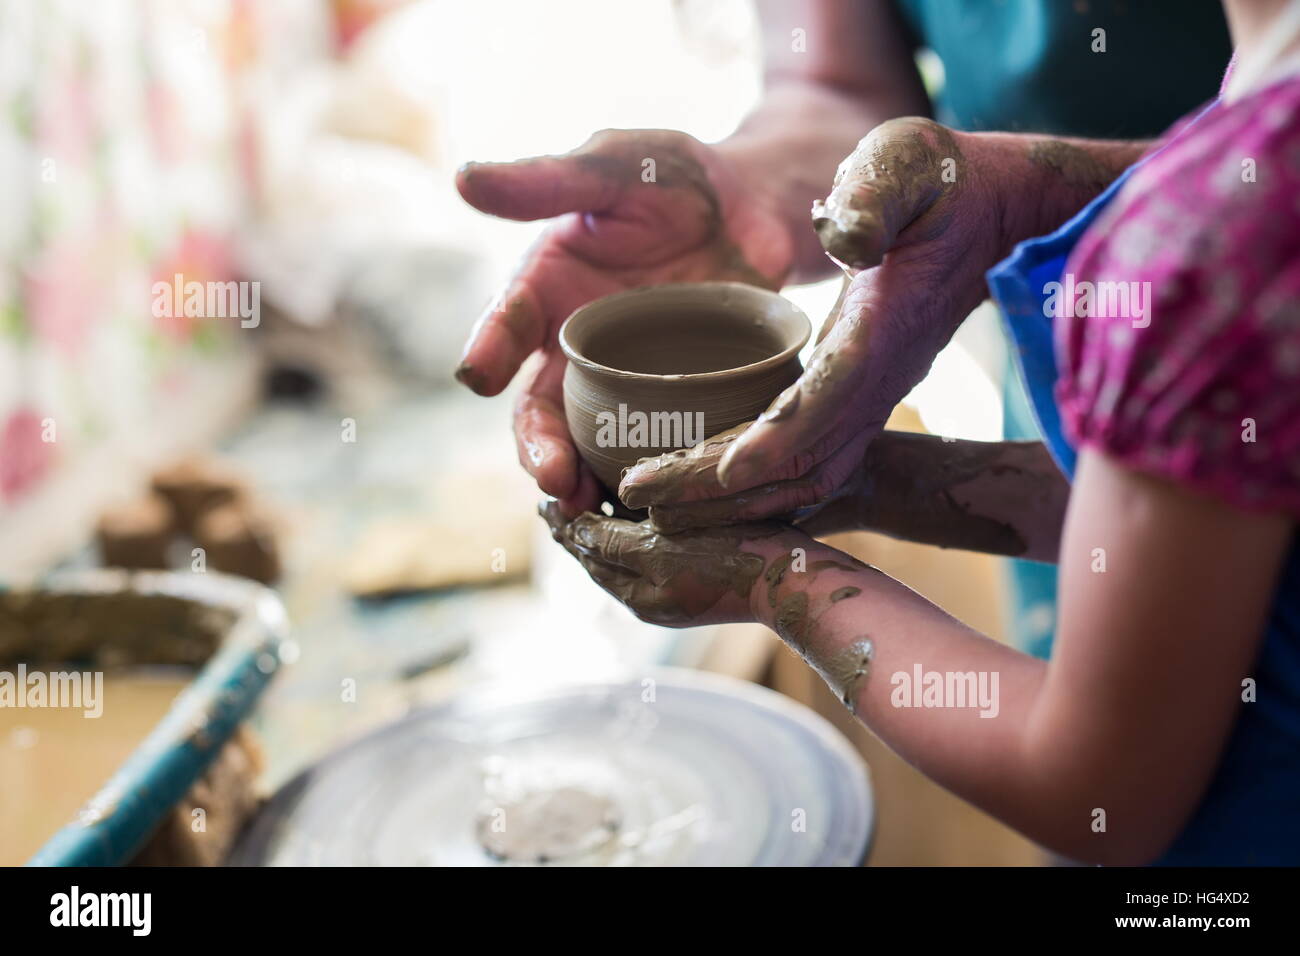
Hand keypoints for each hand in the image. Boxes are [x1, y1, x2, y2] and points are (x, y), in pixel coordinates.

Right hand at [455, 130, 793, 515]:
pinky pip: (653, 444)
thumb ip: (550, 178)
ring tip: (590, 506)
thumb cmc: (673, 178)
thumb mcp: (615, 166)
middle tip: (550, 476)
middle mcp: (575, 346)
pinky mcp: (674, 401)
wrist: (753, 207)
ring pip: (590, 440)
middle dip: (538, 443)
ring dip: (584, 477)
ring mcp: (625, 381)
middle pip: (541, 405)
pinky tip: (655, 507)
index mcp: (547, 289)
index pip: (507, 323)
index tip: (478, 374)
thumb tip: (464, 179)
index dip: (489, 349)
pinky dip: (647, 476)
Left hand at [540, 501, 803, 627]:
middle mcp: (650, 598)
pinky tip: (643, 509)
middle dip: (580, 527)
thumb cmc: (727, 561)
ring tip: (591, 499)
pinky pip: (655, 551)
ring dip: (606, 527)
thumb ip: (611, 542)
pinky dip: (636, 530)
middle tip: (558, 496)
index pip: (586, 553)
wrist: (791, 580)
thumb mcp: (658, 550)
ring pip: (627, 554)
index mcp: (634, 594)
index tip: (546, 496)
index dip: (564, 524)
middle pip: (602, 556)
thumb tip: (572, 532)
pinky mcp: (702, 577)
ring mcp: (677, 590)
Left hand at [619, 119, 1135, 523]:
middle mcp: (876, 379)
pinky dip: (752, 480)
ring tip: (654, 502)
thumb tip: (842, 235)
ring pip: (803, 472)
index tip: (716, 469)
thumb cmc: (941, 183)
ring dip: (732, 497)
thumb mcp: (908, 165)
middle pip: (801, 458)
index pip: (826, 399)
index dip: (773, 439)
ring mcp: (868, 394)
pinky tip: (698, 482)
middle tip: (639, 493)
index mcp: (882, 331)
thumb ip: (876, 196)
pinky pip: (804, 457)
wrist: (993, 215)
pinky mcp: (855, 395)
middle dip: (723, 485)